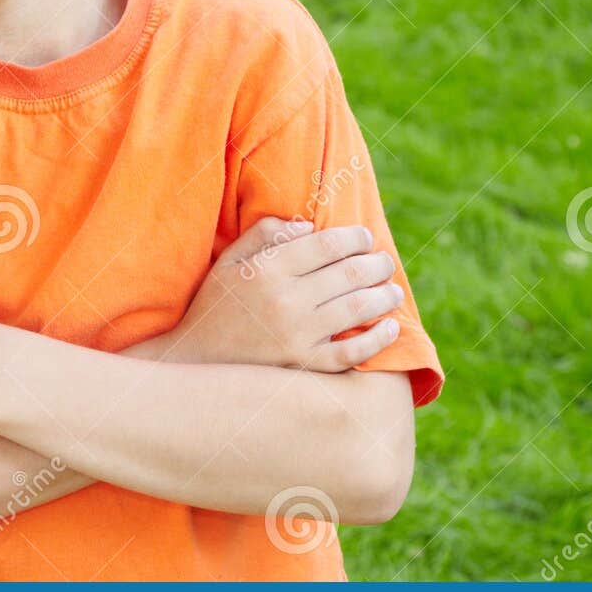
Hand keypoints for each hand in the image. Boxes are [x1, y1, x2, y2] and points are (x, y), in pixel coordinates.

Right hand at [151, 216, 404, 370]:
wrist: (198, 361)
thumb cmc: (215, 305)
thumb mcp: (230, 261)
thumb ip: (264, 235)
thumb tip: (308, 226)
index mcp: (270, 268)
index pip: (328, 244)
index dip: (354, 237)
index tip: (364, 237)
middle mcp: (287, 299)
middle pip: (350, 273)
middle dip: (377, 264)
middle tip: (385, 263)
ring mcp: (298, 335)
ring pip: (357, 309)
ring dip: (384, 296)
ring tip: (393, 291)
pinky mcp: (303, 365)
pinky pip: (350, 353)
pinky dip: (376, 340)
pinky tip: (390, 329)